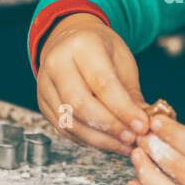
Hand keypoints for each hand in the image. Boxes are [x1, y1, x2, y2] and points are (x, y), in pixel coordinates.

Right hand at [36, 13, 149, 155]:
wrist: (70, 40)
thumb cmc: (100, 49)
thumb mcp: (122, 60)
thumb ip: (130, 92)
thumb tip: (142, 123)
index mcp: (81, 45)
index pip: (102, 83)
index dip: (123, 109)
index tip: (142, 125)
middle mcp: (57, 63)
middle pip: (80, 105)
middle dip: (110, 127)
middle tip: (132, 138)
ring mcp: (45, 85)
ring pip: (69, 122)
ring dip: (99, 140)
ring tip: (123, 144)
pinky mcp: (42, 103)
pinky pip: (63, 129)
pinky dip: (87, 140)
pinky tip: (106, 141)